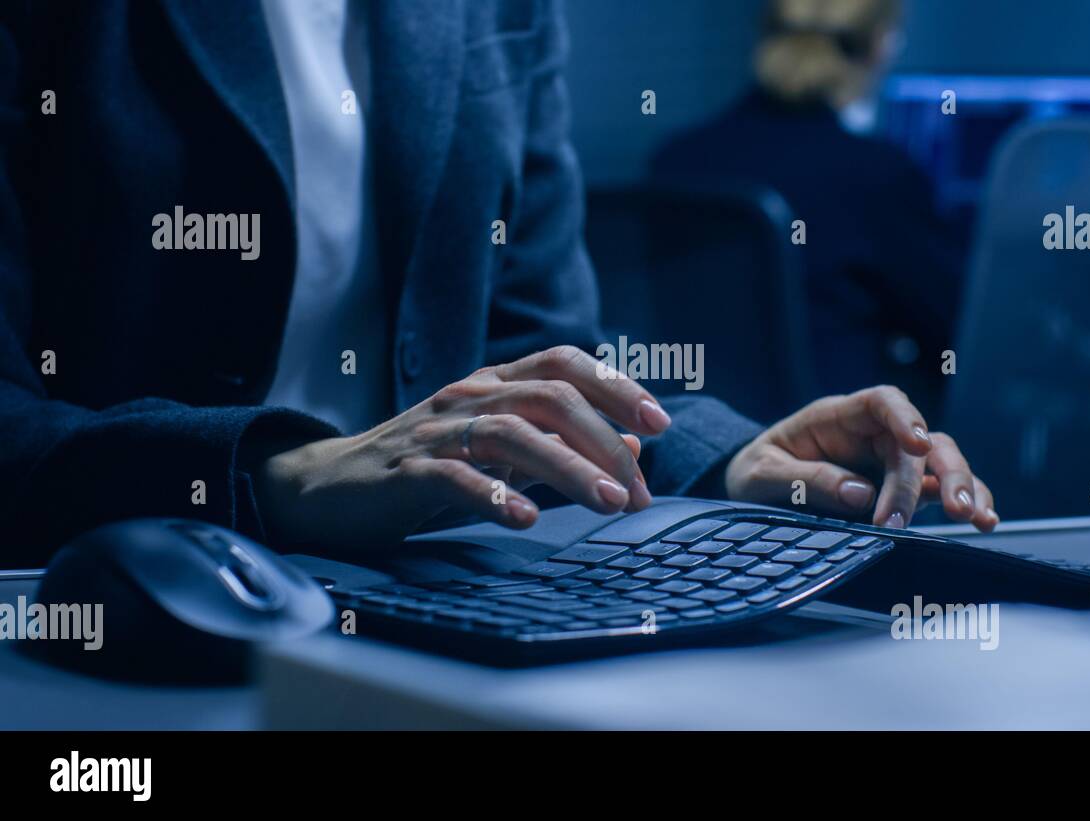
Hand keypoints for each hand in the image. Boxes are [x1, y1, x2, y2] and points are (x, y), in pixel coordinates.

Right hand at [252, 346, 671, 548]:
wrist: (329, 489)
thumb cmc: (425, 468)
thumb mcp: (502, 454)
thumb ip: (563, 446)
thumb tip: (635, 448)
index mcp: (493, 385)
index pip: (563, 364)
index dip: (614, 385)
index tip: (660, 422)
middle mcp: (468, 398)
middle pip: (548, 397)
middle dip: (603, 438)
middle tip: (638, 487)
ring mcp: (435, 432)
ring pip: (510, 434)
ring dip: (566, 468)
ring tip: (606, 503)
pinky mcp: (404, 472)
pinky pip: (454, 477)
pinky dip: (494, 495)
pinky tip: (526, 520)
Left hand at [724, 386, 997, 531]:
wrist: (752, 488)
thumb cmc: (756, 470)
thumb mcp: (763, 474)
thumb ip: (806, 480)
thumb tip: (860, 493)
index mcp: (838, 416)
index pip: (882, 402)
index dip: (905, 418)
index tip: (917, 446)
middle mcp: (872, 434)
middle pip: (920, 441)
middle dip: (939, 472)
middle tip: (947, 508)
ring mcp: (890, 461)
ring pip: (941, 463)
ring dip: (961, 486)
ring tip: (973, 516)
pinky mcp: (901, 489)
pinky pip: (940, 490)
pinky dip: (965, 501)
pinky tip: (984, 519)